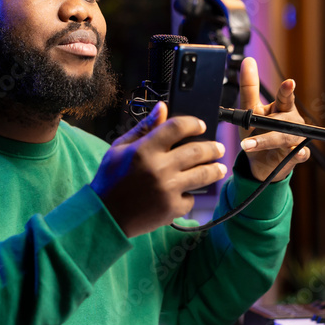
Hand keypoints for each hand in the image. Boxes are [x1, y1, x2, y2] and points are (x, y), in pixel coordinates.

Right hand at [90, 101, 226, 237]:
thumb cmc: (110, 179)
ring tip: (219, 168)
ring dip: (215, 170)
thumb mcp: (120, 148)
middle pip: (197, 151)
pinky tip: (187, 192)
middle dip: (213, 148)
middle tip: (218, 148)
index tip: (201, 125)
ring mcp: (167, 190)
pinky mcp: (172, 209)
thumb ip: (144, 128)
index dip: (193, 123)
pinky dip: (190, 195)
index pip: (177, 127)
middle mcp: (159, 168)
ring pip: (203, 175)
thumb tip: (163, 107)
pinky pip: (191, 198)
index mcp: (144, 150)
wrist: (105, 216)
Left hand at [237, 57, 309, 181]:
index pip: (285, 97)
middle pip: (287, 117)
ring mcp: (296, 138)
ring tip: (248, 144)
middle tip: (261, 119)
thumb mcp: (250, 110)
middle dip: (277, 119)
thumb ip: (250, 87)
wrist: (260, 162)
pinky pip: (301, 154)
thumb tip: (247, 60)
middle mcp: (292, 121)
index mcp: (282, 107)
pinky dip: (299, 154)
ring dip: (268, 140)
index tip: (289, 82)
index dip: (287, 90)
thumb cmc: (257, 132)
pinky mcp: (296, 155)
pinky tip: (298, 154)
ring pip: (288, 136)